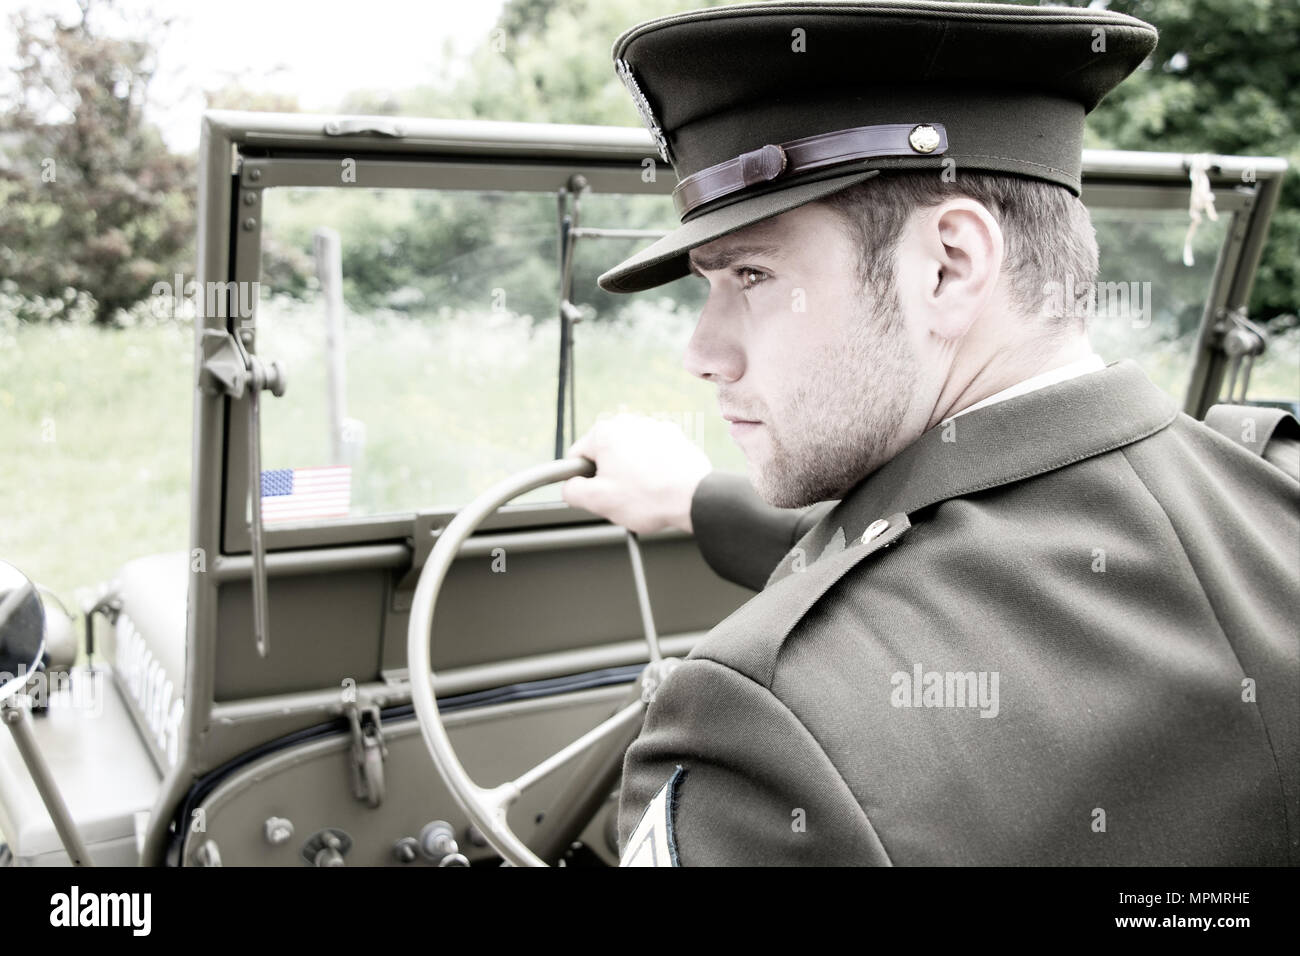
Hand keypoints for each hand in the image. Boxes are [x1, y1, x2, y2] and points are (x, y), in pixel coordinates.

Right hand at [562, 413, 712, 533]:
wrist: (695, 498)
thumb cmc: (648, 498)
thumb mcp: (597, 501)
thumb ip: (572, 492)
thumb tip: (570, 487)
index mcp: (604, 433)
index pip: (577, 457)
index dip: (583, 479)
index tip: (594, 492)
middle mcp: (628, 423)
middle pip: (605, 454)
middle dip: (610, 475)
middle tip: (622, 496)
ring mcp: (653, 427)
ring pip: (630, 454)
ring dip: (632, 471)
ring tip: (644, 492)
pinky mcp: (673, 436)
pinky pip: (652, 453)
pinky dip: (653, 467)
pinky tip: (659, 484)